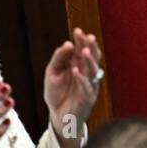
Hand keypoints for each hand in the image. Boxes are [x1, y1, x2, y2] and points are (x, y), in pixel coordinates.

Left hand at [44, 27, 102, 147]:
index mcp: (79, 64)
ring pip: (94, 70)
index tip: (77, 30)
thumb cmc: (57, 93)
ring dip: (89, 60)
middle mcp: (87, 73)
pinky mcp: (88, 97)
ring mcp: (89, 84)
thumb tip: (68, 44)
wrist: (58, 116)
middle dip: (90, 46)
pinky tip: (76, 70)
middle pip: (92, 57)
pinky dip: (82, 78)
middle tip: (87, 37)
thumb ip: (59, 58)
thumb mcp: (53, 72)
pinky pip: (87, 86)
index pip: (82, 49)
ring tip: (84, 51)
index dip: (81, 40)